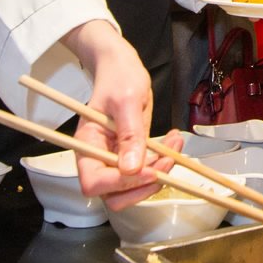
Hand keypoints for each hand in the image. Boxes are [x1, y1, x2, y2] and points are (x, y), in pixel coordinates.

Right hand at [59, 20, 164, 209]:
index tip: (149, 170)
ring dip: (159, 173)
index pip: (94, 183)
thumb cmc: (118, 78)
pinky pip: (146, 172)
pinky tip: (173, 142)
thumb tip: (131, 168)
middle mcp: (97, 158)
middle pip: (114, 195)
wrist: (122, 67)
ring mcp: (114, 159)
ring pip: (133, 188)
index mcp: (87, 145)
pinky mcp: (131, 156)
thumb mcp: (127, 101)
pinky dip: (163, 162)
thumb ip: (129, 135)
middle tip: (166, 160)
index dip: (121, 183)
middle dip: (144, 184)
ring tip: (174, 145)